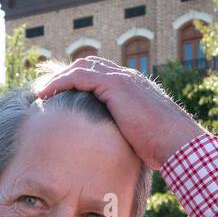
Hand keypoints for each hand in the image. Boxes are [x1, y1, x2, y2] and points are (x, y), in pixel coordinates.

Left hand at [34, 56, 206, 169]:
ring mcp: (122, 79)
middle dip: (64, 75)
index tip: (60, 95)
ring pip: (81, 68)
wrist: (177, 143)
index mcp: (134, 88)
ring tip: (40, 91)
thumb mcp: (139, 138)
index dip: (78, 82)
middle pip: (88, 65)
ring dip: (58, 78)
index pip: (101, 75)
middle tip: (44, 90)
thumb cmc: (163, 148)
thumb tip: (112, 151)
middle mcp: (128, 78)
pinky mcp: (116, 85)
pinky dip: (61, 82)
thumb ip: (124, 135)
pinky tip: (45, 94)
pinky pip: (80, 77)